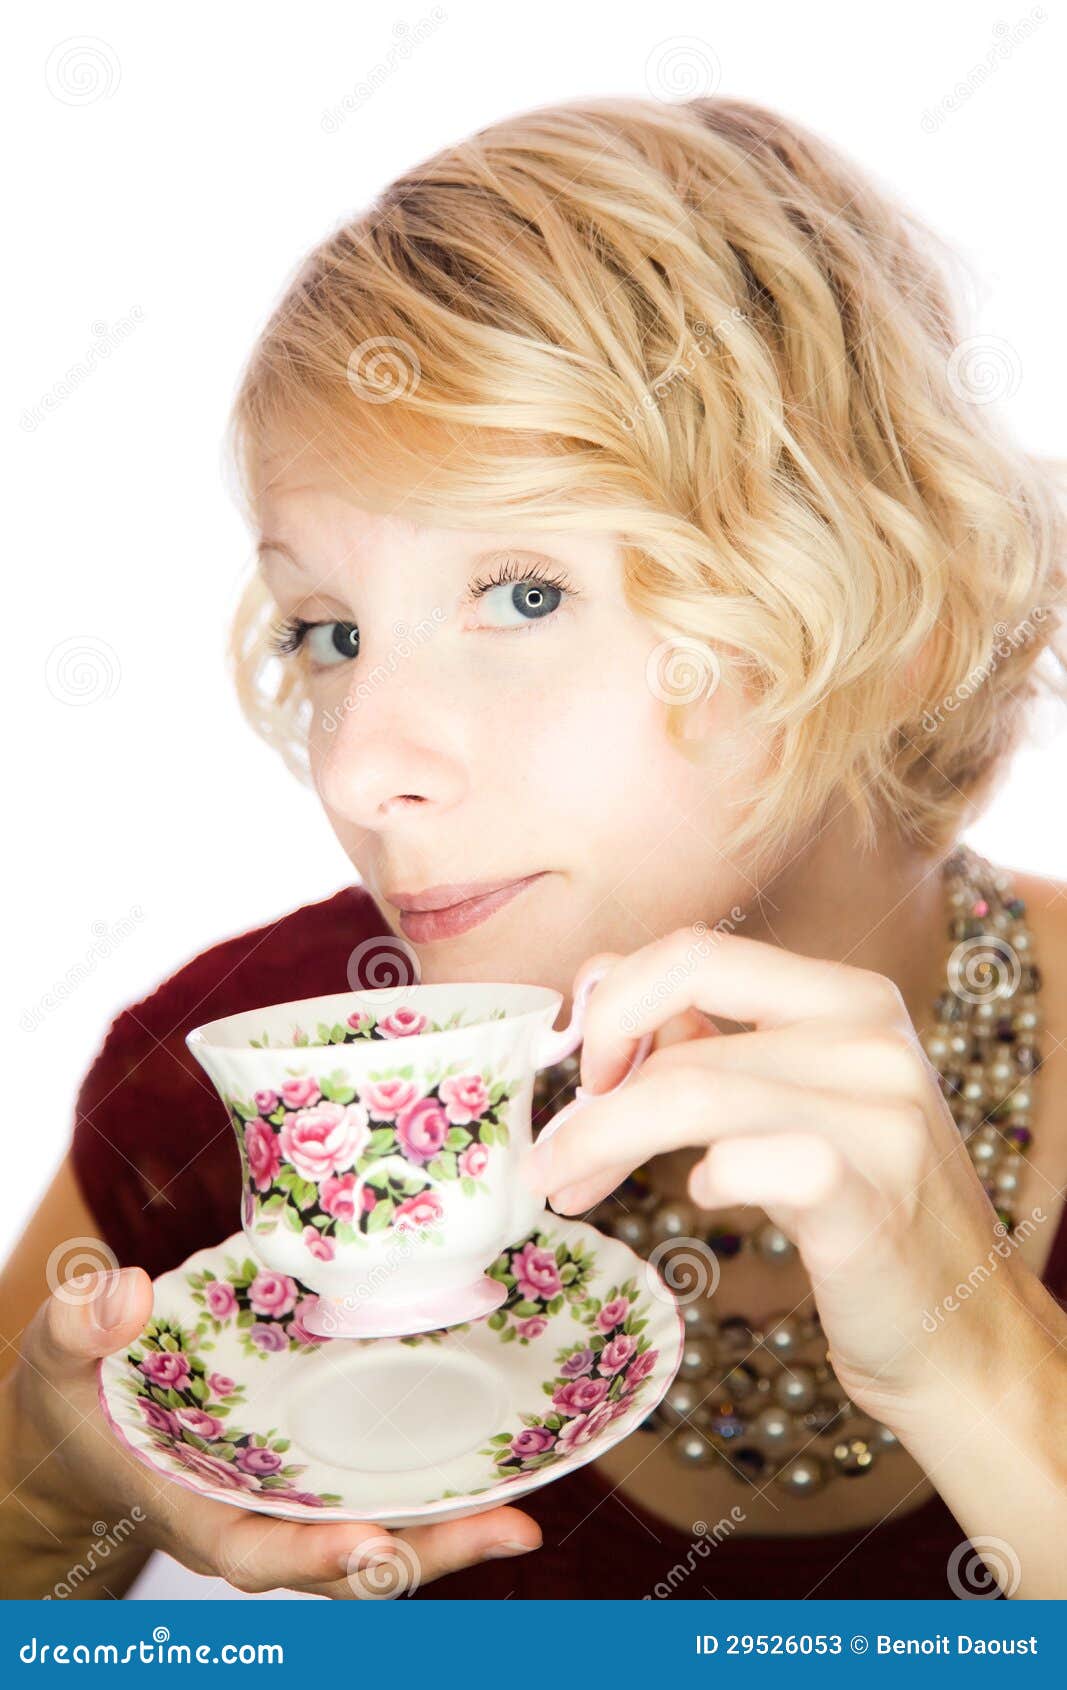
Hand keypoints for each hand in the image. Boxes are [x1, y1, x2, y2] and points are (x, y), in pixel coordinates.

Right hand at [7, 1270, 540, 1596]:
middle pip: (347, 1556)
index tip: (370, 1546)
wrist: (89, 1418)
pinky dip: (439, 1477)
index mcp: (196, 1508)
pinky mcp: (323, 1459)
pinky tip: (503, 1454)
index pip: (259, 1550)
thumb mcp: (57, 1360)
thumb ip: (79, 1331)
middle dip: (424, 1553)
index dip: (316, 1555)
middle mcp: (260, 1514)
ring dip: (451, 1526)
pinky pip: (383, 1479)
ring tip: (526, 1511)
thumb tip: (125, 1290)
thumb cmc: (77, 1397)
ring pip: (380, 1525)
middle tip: (508, 1529)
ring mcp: (297, 1493)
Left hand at [522, 925, 1046, 1431]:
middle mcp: (872, 1039)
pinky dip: (706, 1177)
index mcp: (850, 998)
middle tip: (553, 1157)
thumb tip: (605, 991)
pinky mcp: (871, 1201)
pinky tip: (704, 1198)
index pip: (696, 954)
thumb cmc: (863, 1212)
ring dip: (604, 1144)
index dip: (615, 1003)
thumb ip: (716, 1043)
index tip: (585, 1068)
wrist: (963, 1331)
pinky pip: (753, 1162)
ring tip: (571, 1190)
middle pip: (678, 1039)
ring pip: (691, 1096)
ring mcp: (879, 1117)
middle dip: (589, 1099)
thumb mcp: (801, 1101)